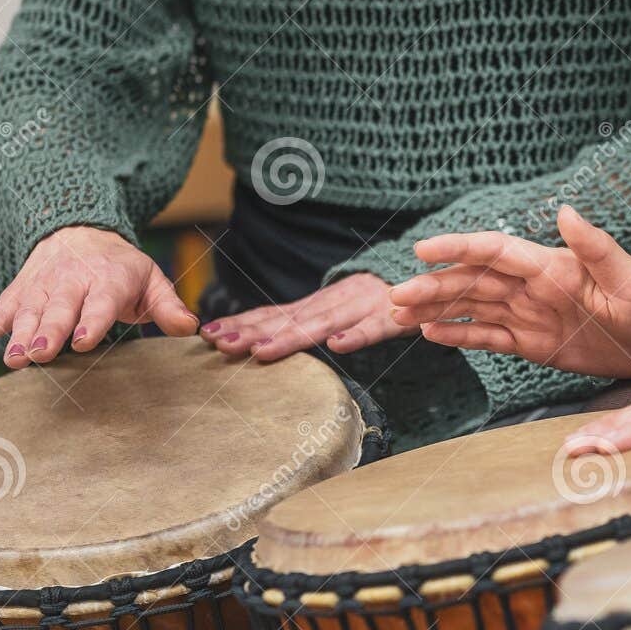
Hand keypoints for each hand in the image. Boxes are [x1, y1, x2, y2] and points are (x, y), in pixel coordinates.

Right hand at [0, 226, 196, 367]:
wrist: (81, 230)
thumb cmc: (122, 268)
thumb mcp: (151, 279)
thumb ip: (169, 306)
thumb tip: (190, 327)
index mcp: (109, 278)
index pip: (101, 301)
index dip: (92, 320)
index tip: (82, 341)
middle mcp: (73, 281)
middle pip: (59, 308)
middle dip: (49, 331)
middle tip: (41, 354)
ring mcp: (43, 286)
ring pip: (30, 311)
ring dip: (19, 334)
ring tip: (14, 358)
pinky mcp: (21, 291)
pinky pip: (3, 308)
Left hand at [202, 273, 407, 361]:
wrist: (423, 277)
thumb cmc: (375, 301)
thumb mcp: (335, 308)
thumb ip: (304, 321)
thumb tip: (258, 340)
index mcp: (318, 304)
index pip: (274, 314)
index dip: (243, 323)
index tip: (208, 333)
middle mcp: (333, 303)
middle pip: (288, 320)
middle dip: (253, 332)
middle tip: (219, 343)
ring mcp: (360, 308)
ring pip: (322, 324)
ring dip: (291, 338)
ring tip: (261, 352)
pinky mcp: (390, 316)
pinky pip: (374, 328)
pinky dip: (356, 336)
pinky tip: (338, 345)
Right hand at [389, 206, 630, 377]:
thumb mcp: (629, 278)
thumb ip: (595, 247)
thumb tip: (565, 211)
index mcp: (552, 266)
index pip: (495, 251)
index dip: (459, 248)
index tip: (422, 250)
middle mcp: (535, 287)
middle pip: (475, 282)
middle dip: (434, 287)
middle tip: (396, 297)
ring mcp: (533, 314)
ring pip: (475, 309)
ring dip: (437, 309)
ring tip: (399, 314)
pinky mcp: (536, 343)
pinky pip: (491, 337)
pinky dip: (461, 335)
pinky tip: (430, 333)